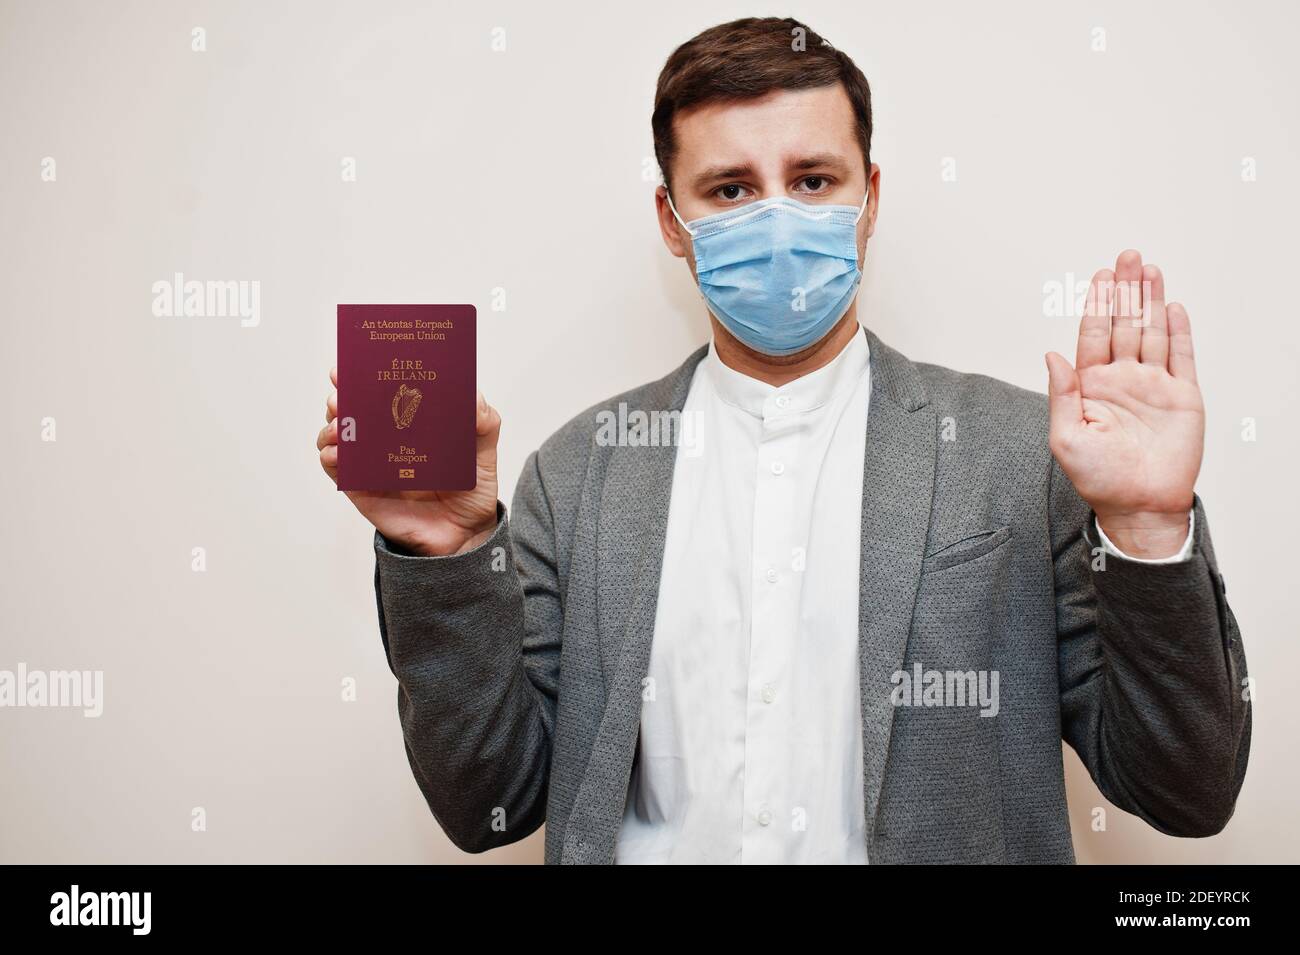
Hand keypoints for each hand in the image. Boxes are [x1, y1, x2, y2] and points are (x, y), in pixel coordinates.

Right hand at [317, 366, 500, 556]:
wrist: (465, 532)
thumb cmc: (472, 486)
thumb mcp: (483, 448)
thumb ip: (483, 420)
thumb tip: (471, 394)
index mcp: (409, 419)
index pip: (379, 388)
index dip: (363, 373)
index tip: (354, 363)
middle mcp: (384, 435)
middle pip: (350, 406)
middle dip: (340, 395)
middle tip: (342, 396)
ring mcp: (369, 460)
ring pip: (334, 433)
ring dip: (331, 425)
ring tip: (341, 424)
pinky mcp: (360, 486)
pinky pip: (335, 468)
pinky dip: (330, 456)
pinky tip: (339, 453)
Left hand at [1046, 250, 1202, 558]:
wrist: (1140, 506)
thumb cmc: (1098, 479)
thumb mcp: (1065, 437)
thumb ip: (1061, 394)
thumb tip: (1052, 354)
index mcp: (1091, 386)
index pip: (1094, 336)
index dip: (1098, 306)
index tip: (1100, 278)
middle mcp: (1122, 379)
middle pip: (1124, 325)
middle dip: (1125, 291)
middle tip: (1127, 257)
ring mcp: (1153, 385)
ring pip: (1151, 332)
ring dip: (1150, 301)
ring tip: (1149, 269)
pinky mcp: (1182, 396)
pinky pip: (1181, 357)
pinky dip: (1177, 331)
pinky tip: (1172, 307)